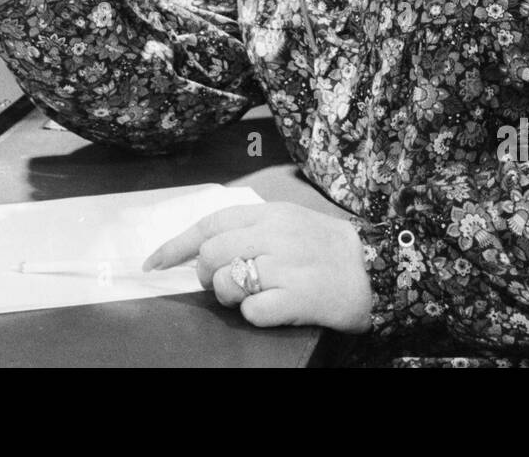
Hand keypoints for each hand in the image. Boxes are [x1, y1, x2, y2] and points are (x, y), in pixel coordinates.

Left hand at [142, 202, 371, 332]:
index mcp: (270, 213)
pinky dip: (254, 315)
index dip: (176, 245)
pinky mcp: (299, 297)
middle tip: (222, 285)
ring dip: (229, 297)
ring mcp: (287, 266)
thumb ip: (250, 229)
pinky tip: (272, 309)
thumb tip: (202, 249)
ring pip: (226, 284)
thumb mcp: (289, 222)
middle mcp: (275, 235)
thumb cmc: (326, 248)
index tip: (152, 264)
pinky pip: (253, 311)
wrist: (376, 270)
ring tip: (253, 296)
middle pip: (212, 255)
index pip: (210, 223)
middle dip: (205, 276)